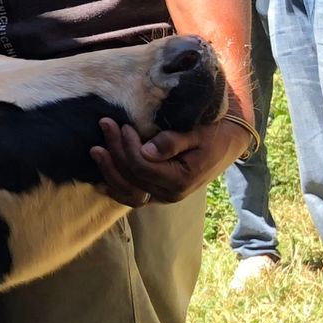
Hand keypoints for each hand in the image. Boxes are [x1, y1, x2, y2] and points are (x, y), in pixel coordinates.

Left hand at [89, 116, 251, 206]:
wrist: (226, 144)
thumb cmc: (213, 135)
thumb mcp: (198, 133)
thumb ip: (173, 141)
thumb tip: (147, 150)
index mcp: (181, 180)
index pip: (143, 167)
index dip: (128, 147)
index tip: (123, 125)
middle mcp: (170, 194)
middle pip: (131, 177)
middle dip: (114, 151)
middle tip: (106, 125)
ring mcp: (161, 196)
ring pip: (127, 192)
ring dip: (108, 171)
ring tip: (96, 150)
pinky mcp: (156, 193)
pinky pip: (131, 197)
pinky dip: (114, 188)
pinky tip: (99, 179)